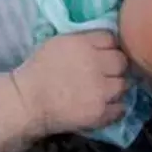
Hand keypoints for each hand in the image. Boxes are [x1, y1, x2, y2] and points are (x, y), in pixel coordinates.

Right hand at [12, 30, 127, 135]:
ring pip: (124, 84)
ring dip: (115, 86)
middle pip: (122, 61)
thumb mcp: (58, 43)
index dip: (108, 46)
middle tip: (106, 72)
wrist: (28, 102)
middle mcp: (96, 65)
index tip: (103, 53)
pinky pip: (121, 108)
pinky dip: (115, 106)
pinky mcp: (100, 112)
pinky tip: (104, 104)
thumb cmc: (38, 70)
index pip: (112, 38)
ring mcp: (100, 90)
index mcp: (83, 45)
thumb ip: (82, 39)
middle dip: (115, 65)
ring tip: (104, 90)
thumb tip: (103, 41)